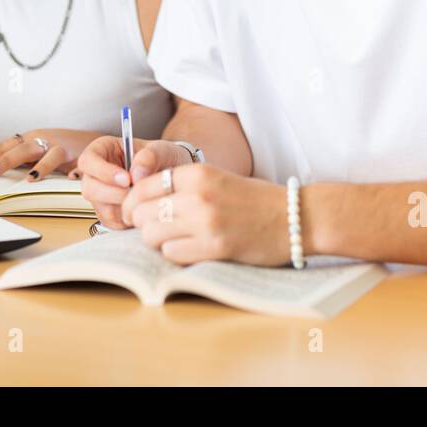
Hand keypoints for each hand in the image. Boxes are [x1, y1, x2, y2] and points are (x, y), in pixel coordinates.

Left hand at [0, 131, 74, 180]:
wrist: (92, 141)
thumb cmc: (61, 147)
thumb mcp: (37, 148)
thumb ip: (19, 157)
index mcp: (31, 138)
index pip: (5, 146)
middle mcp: (44, 140)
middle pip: (22, 149)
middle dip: (7, 160)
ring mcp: (62, 148)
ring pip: (50, 154)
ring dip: (41, 166)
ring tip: (30, 179)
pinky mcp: (80, 156)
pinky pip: (78, 165)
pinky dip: (76, 171)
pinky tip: (72, 178)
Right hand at [76, 137, 189, 229]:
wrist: (171, 177)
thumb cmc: (163, 157)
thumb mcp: (161, 150)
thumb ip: (149, 157)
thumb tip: (136, 174)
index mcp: (103, 150)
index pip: (88, 160)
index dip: (102, 171)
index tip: (126, 178)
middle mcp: (97, 173)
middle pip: (89, 188)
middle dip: (113, 193)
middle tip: (136, 192)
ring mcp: (101, 195)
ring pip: (100, 207)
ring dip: (123, 207)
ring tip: (143, 198)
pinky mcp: (109, 212)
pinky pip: (111, 222)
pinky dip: (127, 218)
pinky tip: (141, 208)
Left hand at [121, 163, 290, 265]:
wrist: (296, 216)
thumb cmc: (254, 199)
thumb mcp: (217, 178)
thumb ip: (183, 186)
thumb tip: (141, 202)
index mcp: (197, 172)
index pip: (143, 186)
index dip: (130, 202)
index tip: (131, 212)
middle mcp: (198, 195)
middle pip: (142, 212)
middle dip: (140, 223)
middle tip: (149, 229)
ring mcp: (206, 222)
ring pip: (152, 235)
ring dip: (156, 241)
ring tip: (170, 239)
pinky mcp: (216, 247)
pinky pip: (172, 253)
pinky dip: (174, 253)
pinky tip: (188, 249)